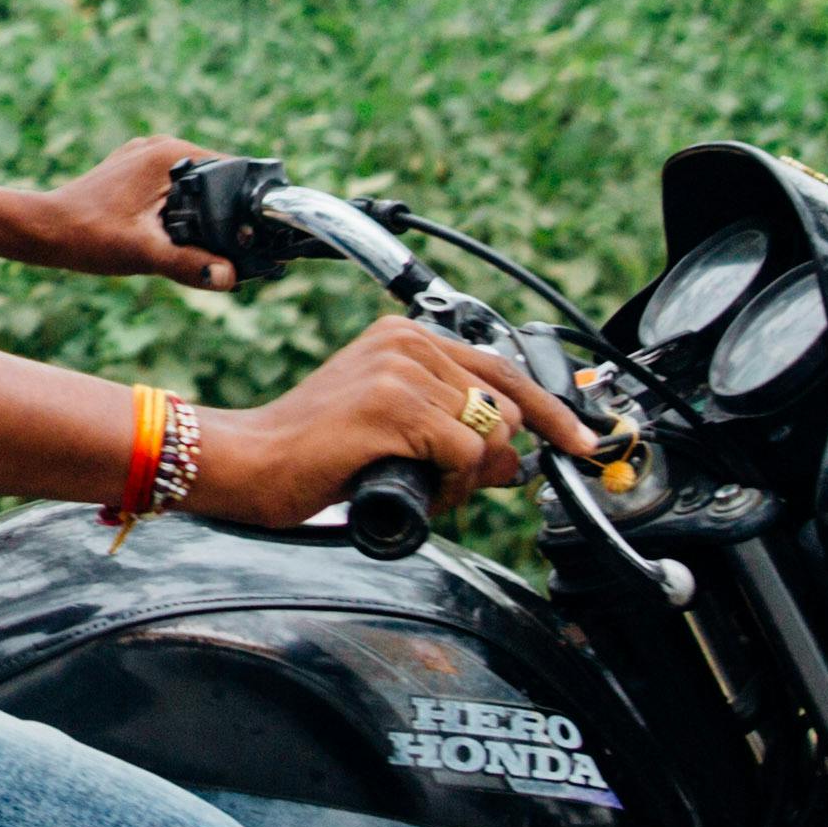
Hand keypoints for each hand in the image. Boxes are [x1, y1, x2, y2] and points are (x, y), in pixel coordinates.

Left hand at [23, 133, 238, 288]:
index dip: (249, 204)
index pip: (233, 172)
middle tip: (239, 250)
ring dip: (207, 213)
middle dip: (229, 212)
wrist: (42, 231)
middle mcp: (161, 147)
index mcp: (171, 154)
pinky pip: (174, 188)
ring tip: (214, 249)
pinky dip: (183, 210)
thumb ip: (188, 264)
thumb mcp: (143, 253)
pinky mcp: (134, 171)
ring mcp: (145, 156)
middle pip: (217, 180)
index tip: (259, 235)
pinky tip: (182, 237)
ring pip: (196, 185)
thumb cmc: (87, 236)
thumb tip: (229, 276)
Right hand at [196, 309, 597, 529]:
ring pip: (488, 434)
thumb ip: (452, 430)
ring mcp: (400, 371)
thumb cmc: (312, 453)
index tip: (578, 440)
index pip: (501, 368)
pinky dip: (452, 487)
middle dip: (498, 458)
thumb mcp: (395, 430)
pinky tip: (416, 491)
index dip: (548, 409)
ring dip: (467, 477)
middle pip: (503, 405)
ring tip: (423, 488)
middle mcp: (406, 342)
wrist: (249, 462)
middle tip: (455, 486)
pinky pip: (464, 455)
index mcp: (404, 336)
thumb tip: (518, 458)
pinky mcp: (393, 407)